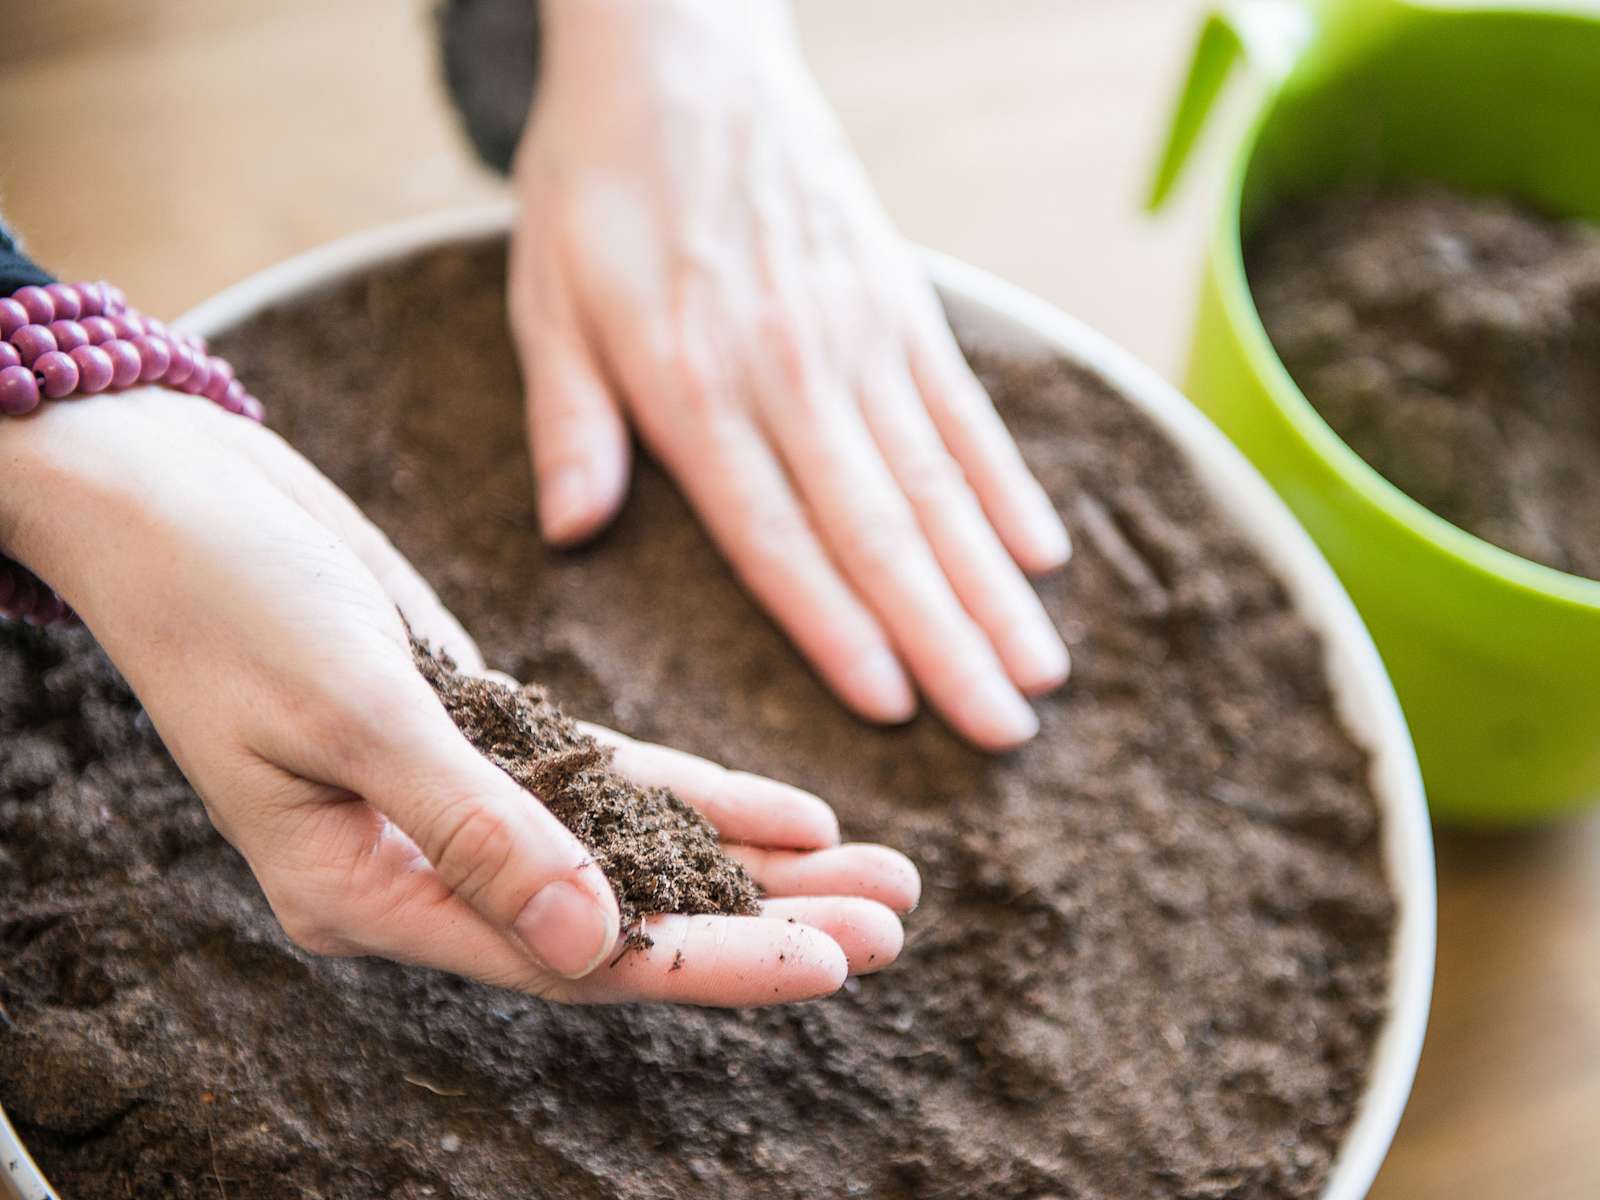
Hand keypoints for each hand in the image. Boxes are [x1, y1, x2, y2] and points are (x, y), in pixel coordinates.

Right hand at [0, 389, 915, 1004]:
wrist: (170, 493)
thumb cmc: (223, 594)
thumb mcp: (353, 708)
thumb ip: (478, 829)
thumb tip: (600, 942)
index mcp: (368, 894)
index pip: (572, 958)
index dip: (708, 960)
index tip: (830, 963)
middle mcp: (425, 867)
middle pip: (626, 920)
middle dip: (765, 924)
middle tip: (896, 929)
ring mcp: (461, 803)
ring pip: (639, 856)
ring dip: (757, 868)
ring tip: (878, 878)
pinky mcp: (486, 734)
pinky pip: (616, 783)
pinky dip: (704, 799)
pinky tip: (797, 812)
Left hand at [509, 0, 1071, 750]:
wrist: (687, 49)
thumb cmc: (601, 185)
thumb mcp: (547, 298)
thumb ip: (568, 419)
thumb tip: (569, 532)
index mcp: (693, 387)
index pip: (775, 534)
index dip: (838, 627)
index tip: (897, 709)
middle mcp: (791, 372)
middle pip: (879, 529)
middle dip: (946, 640)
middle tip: (1004, 734)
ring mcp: (860, 336)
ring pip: (939, 483)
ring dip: (994, 585)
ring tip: (1043, 673)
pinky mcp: (902, 303)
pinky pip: (964, 410)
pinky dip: (1007, 486)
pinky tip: (1043, 556)